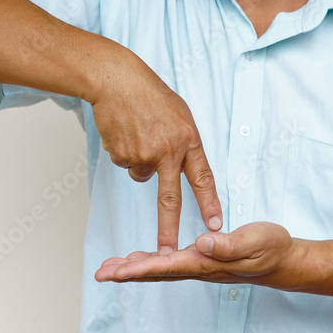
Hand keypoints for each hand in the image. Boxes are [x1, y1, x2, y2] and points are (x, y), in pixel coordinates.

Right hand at [88, 57, 222, 252]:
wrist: (116, 79)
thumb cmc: (149, 94)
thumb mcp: (179, 115)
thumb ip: (181, 146)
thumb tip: (169, 173)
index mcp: (188, 140)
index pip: (202, 178)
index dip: (209, 203)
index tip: (216, 226)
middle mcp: (167, 151)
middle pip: (169, 198)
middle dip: (168, 229)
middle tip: (168, 252)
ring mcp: (143, 154)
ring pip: (141, 174)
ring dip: (139, 160)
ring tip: (137, 131)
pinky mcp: (122, 154)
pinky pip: (125, 163)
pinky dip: (124, 151)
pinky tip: (124, 130)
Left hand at [94, 221, 304, 291]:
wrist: (285, 260)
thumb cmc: (271, 248)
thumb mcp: (254, 241)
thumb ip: (229, 245)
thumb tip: (202, 243)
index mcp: (206, 263)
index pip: (167, 267)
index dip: (140, 269)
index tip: (117, 272)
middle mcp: (198, 267)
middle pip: (155, 273)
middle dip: (127, 273)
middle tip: (100, 274)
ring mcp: (200, 266)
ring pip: (159, 270)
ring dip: (133, 269)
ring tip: (109, 269)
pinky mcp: (203, 260)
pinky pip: (169, 264)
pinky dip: (149, 263)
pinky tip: (138, 260)